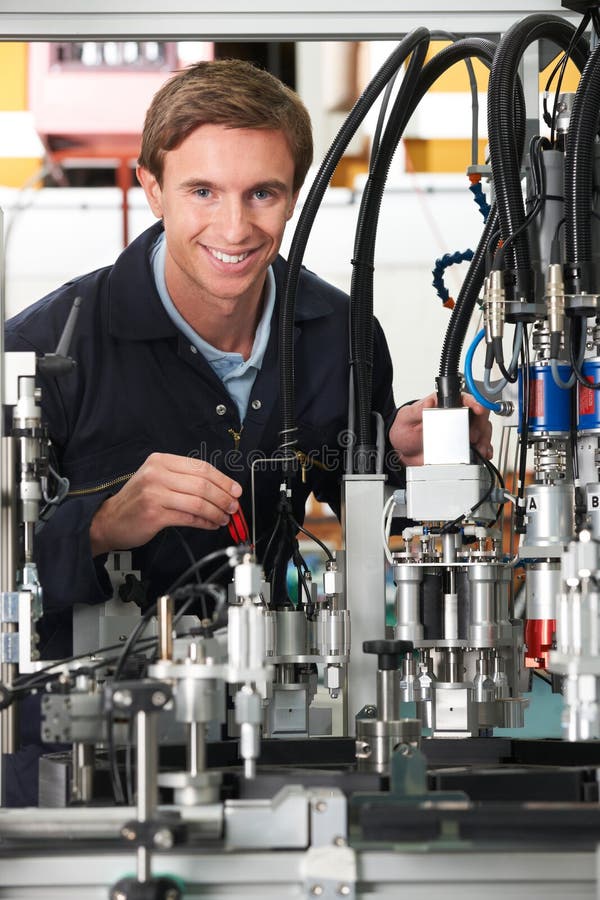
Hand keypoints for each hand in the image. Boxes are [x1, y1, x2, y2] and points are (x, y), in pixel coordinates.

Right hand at [89, 452, 241, 556]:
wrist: (109, 519)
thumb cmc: (137, 500)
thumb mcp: (158, 479)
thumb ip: (185, 479)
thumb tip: (220, 488)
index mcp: (161, 461)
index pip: (201, 467)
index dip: (222, 480)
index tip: (235, 489)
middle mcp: (157, 474)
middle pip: (202, 484)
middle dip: (223, 497)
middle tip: (233, 506)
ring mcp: (155, 494)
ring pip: (198, 501)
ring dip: (216, 512)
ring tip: (224, 518)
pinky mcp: (155, 514)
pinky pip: (189, 517)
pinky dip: (205, 522)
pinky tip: (211, 524)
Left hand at [389, 392, 492, 466]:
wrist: (401, 450)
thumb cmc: (404, 430)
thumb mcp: (406, 418)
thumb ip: (417, 410)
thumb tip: (429, 401)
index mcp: (443, 405)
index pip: (463, 399)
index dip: (473, 402)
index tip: (477, 409)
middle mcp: (455, 416)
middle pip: (477, 415)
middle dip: (481, 425)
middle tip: (474, 436)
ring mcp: (459, 431)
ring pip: (481, 430)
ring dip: (484, 439)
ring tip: (479, 448)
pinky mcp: (461, 446)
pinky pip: (478, 446)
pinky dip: (483, 450)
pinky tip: (483, 454)